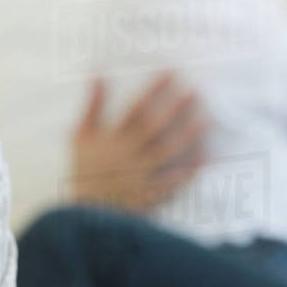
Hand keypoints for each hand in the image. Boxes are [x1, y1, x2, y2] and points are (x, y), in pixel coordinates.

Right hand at [70, 73, 207, 211]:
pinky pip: (173, 181)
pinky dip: (189, 170)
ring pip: (168, 152)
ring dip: (188, 135)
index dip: (154, 89)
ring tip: (206, 119)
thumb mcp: (80, 136)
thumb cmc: (83, 171)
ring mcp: (141, 175)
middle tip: (197, 90)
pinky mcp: (151, 194)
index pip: (136, 109)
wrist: (84, 214)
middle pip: (156, 127)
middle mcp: (129, 154)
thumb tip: (98, 73)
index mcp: (113, 139)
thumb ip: (92, 105)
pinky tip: (206, 157)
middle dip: (176, 107)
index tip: (171, 72)